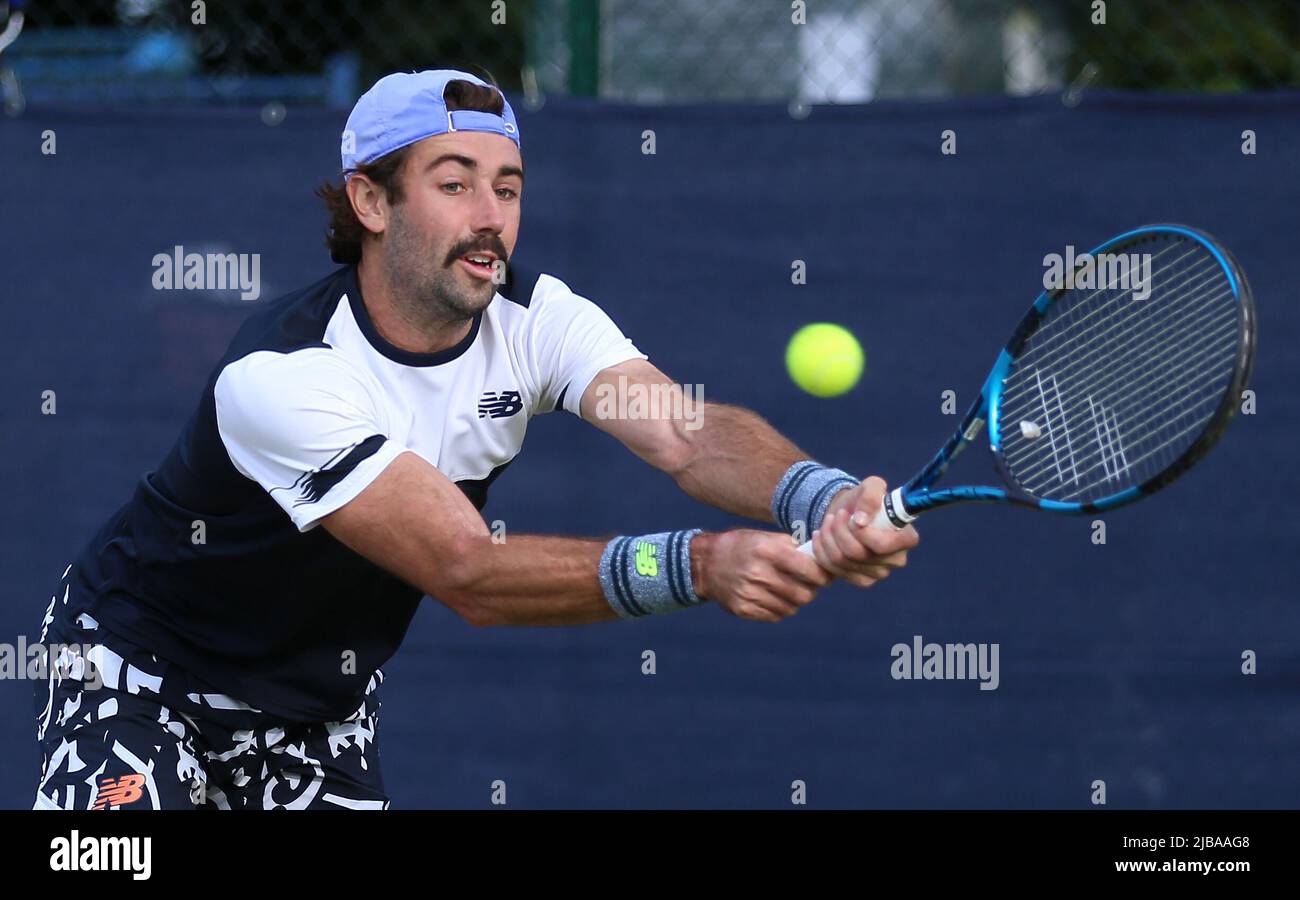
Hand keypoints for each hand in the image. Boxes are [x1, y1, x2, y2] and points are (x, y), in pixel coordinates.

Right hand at [692, 530, 832, 622]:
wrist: (706, 563)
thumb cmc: (742, 546)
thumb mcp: (765, 537)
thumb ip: (792, 548)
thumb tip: (822, 561)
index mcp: (767, 551)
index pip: (809, 570)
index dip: (822, 576)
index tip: (824, 576)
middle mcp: (758, 573)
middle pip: (803, 595)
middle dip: (810, 591)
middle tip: (808, 585)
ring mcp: (750, 594)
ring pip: (791, 608)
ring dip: (795, 601)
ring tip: (789, 590)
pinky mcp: (743, 609)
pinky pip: (775, 616)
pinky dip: (780, 609)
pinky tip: (774, 597)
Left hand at [810, 476, 918, 587]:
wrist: (850, 514)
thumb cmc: (865, 500)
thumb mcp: (871, 486)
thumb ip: (871, 495)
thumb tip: (861, 519)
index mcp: (906, 539)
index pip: (882, 545)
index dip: (860, 532)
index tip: (850, 516)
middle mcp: (896, 560)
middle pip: (857, 554)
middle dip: (839, 531)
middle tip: (835, 515)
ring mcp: (878, 573)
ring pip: (842, 561)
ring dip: (828, 538)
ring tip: (828, 521)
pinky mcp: (860, 580)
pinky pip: (833, 571)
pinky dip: (821, 551)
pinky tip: (821, 536)